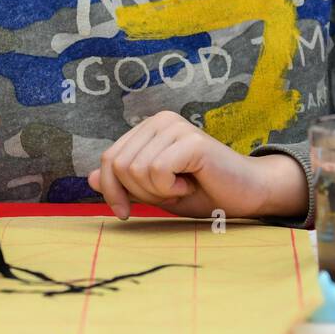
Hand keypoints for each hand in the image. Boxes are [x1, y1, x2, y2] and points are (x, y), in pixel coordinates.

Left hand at [87, 111, 307, 221]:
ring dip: (157, 192)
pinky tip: (190, 184)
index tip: (124, 213)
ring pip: (135, 169)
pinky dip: (170, 189)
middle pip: (118, 164)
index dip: (111, 190)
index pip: (108, 158)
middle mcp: (160, 120)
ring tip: (182, 186)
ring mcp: (176, 127)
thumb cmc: (203, 193)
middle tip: (168, 193)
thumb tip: (89, 178)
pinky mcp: (191, 140)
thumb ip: (125, 182)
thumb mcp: (155, 192)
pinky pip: (157, 171)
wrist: (245, 196)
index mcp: (149, 128)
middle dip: (138, 192)